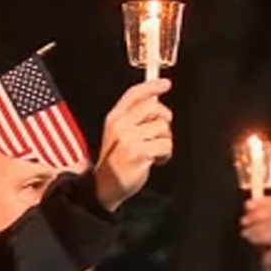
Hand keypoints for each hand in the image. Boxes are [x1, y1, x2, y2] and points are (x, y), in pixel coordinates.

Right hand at [94, 80, 171, 210]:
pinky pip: (165, 145)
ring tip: (155, 151)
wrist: (105, 186)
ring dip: (165, 141)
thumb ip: (133, 116)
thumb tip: (155, 100)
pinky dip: (165, 154)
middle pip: (154, 108)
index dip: (152, 86)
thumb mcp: (118, 133)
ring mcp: (129, 139)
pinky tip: (156, 160)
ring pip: (163, 128)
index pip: (134, 94)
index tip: (166, 84)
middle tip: (160, 133)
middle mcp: (120, 126)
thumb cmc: (115, 160)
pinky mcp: (139, 153)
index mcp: (114, 118)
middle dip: (164, 119)